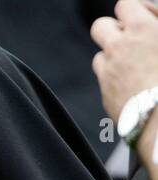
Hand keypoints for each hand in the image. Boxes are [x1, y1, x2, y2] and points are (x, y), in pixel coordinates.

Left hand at [91, 1, 157, 120]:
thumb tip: (155, 24)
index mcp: (141, 30)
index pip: (125, 4)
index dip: (136, 9)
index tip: (148, 18)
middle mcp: (118, 49)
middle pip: (100, 27)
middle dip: (115, 29)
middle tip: (134, 38)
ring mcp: (109, 74)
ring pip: (100, 56)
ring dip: (114, 56)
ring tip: (137, 64)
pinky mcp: (106, 97)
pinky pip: (104, 81)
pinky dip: (115, 80)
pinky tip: (135, 86)